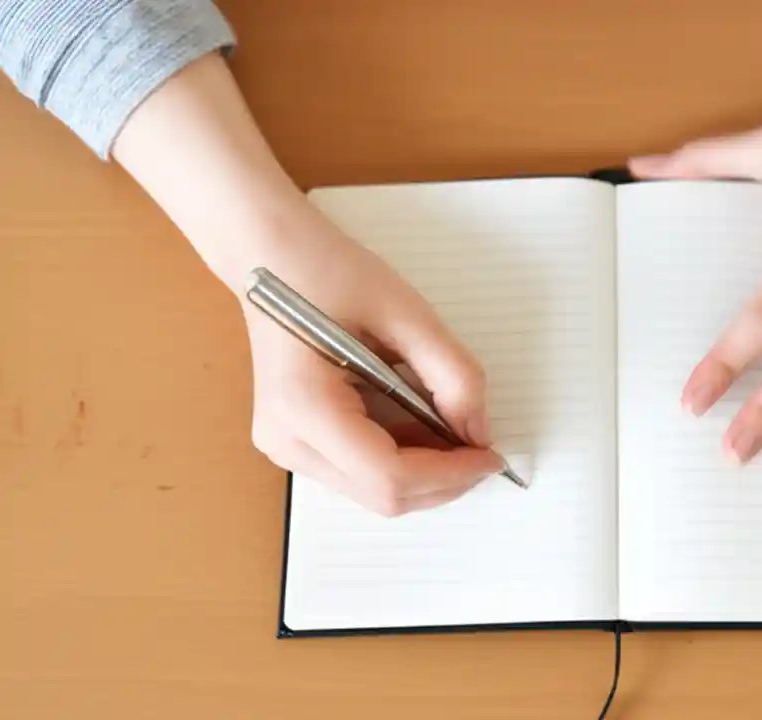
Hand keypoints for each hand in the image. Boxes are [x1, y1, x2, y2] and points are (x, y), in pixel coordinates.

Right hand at [112, 53, 500, 515]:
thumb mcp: (406, 313)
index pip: (388, 477)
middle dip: (442, 480)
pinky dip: (403, 458)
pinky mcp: (295, 441)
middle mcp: (286, 440)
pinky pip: (360, 471)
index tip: (490, 456)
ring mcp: (285, 446)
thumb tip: (479, 430)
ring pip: (373, 491)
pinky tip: (421, 422)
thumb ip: (453, 374)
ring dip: (425, 471)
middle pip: (382, 496)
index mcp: (304, 407)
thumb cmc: (327, 273)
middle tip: (482, 447)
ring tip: (452, 427)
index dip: (450, 475)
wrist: (271, 255)